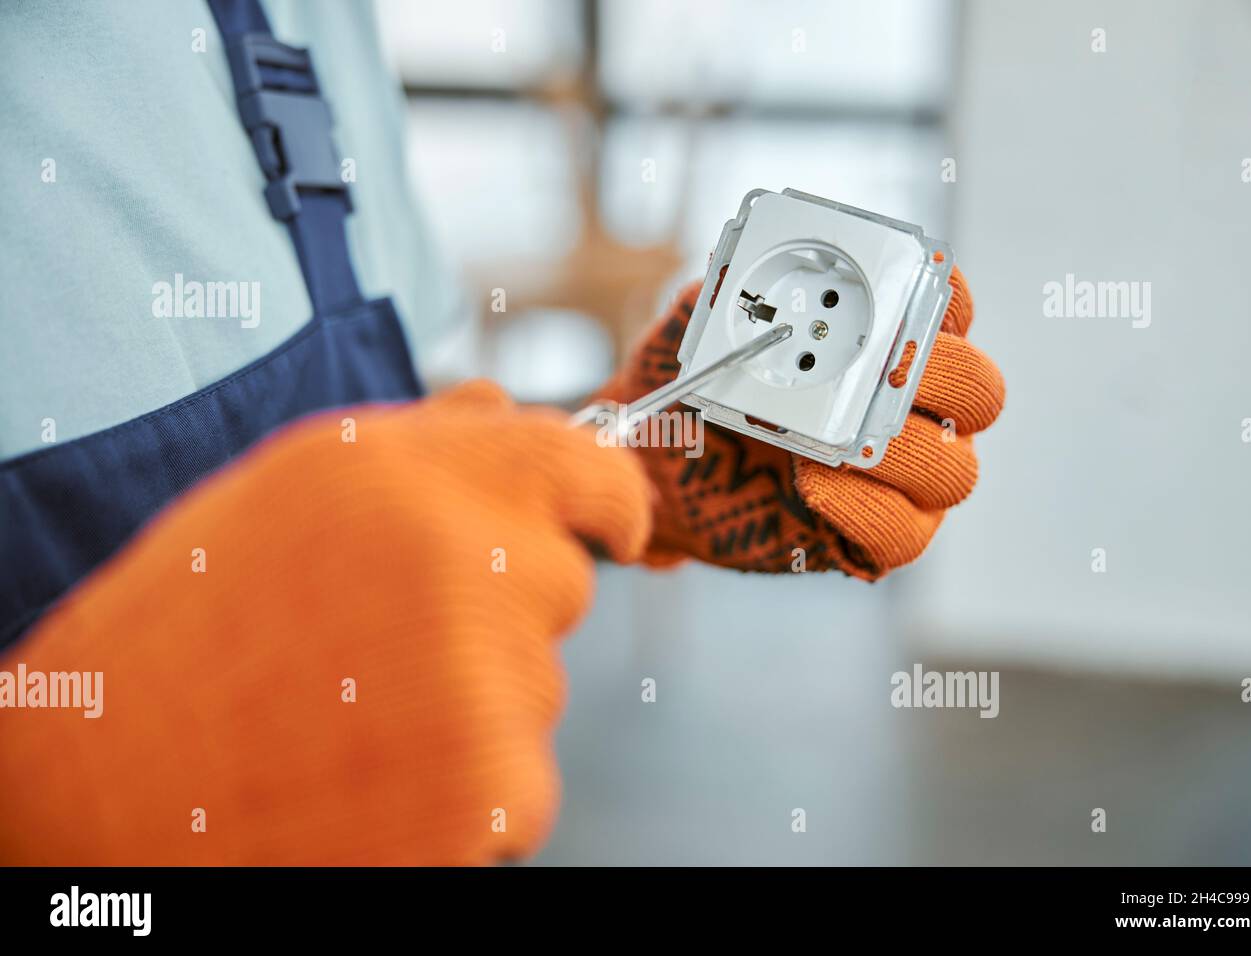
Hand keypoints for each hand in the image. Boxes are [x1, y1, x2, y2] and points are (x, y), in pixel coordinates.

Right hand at [0, 381, 650, 863]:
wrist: (112, 775)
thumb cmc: (198, 621)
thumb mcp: (297, 486)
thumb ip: (425, 442)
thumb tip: (510, 409)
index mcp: (418, 477)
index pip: (593, 474)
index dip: (610, 504)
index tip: (610, 526)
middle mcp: (467, 567)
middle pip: (563, 587)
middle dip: (505, 609)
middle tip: (393, 637)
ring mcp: (487, 687)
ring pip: (538, 689)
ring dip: (475, 700)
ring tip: (358, 708)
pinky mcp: (493, 794)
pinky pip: (524, 779)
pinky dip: (468, 784)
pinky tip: (375, 775)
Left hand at [598, 267, 1003, 578]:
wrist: (658, 469)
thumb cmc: (698, 388)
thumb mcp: (703, 329)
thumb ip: (728, 296)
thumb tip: (740, 274)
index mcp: (889, 343)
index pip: (951, 313)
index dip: (946, 299)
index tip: (910, 290)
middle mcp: (911, 408)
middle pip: (978, 393)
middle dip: (946, 379)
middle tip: (888, 372)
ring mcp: (899, 477)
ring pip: (954, 471)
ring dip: (905, 451)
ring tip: (837, 444)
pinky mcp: (871, 535)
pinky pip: (904, 535)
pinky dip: (867, 510)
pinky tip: (816, 485)